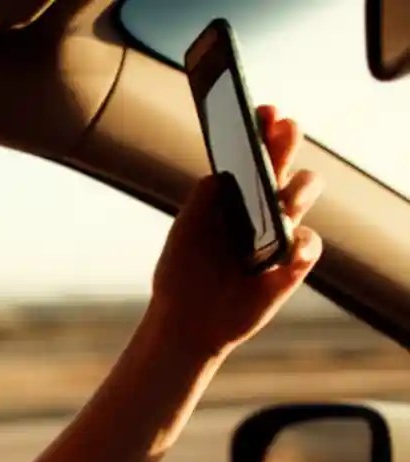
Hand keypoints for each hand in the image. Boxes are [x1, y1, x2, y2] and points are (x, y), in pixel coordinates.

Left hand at [150, 105, 325, 357]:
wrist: (187, 320)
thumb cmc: (184, 272)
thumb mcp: (186, 232)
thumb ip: (202, 201)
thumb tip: (221, 173)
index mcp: (237, 194)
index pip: (257, 153)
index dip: (264, 128)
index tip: (264, 109)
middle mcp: (264, 208)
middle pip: (284, 165)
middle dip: (286, 143)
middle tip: (284, 127)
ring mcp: (282, 235)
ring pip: (302, 195)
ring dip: (296, 189)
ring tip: (280, 193)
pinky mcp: (292, 268)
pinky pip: (309, 246)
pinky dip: (301, 244)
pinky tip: (287, 248)